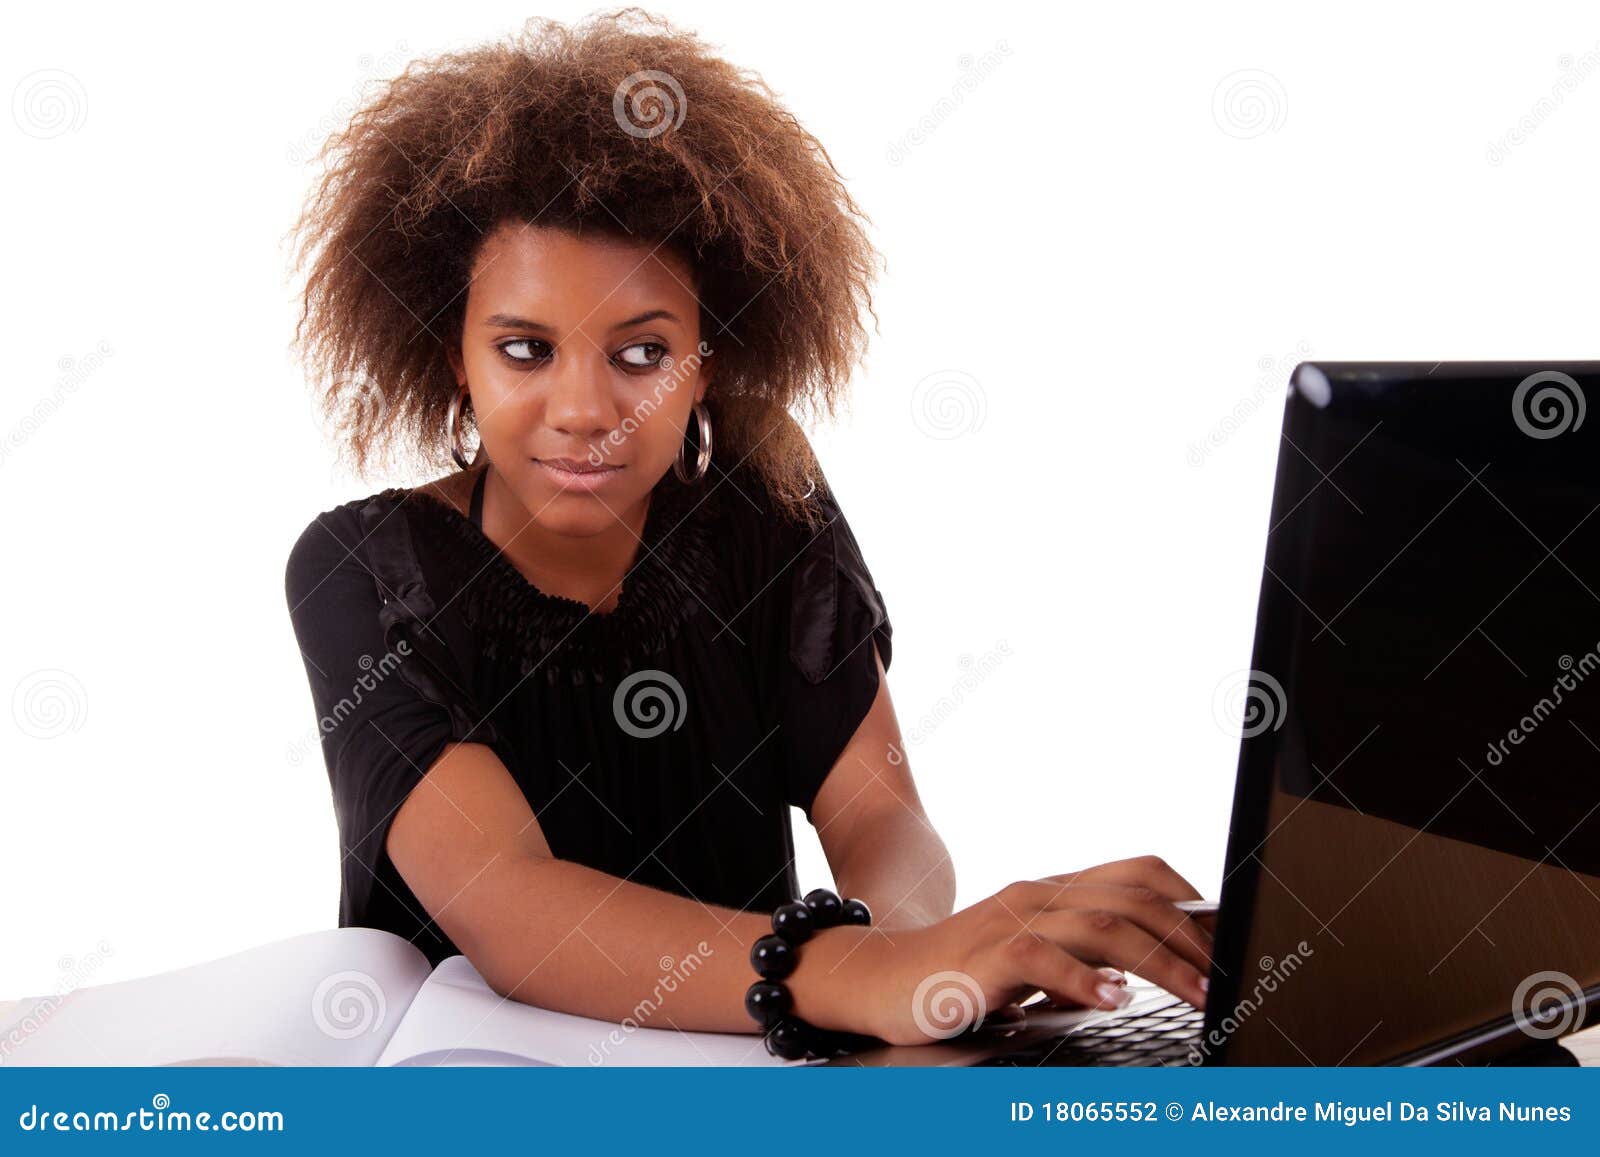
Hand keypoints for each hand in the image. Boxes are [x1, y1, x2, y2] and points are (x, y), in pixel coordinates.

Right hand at [797, 855, 1212, 1046]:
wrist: (882, 980)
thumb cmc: (962, 974)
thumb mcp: (1036, 959)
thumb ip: (1084, 956)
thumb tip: (1147, 973)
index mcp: (1057, 891)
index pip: (1140, 872)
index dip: (1193, 901)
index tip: (1229, 942)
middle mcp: (1040, 896)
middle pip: (1134, 898)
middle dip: (1192, 938)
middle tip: (1227, 979)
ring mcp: (1012, 921)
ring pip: (1103, 926)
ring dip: (1160, 962)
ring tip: (1196, 993)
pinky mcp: (986, 956)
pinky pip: (1042, 958)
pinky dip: (1083, 980)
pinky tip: (1113, 1001)